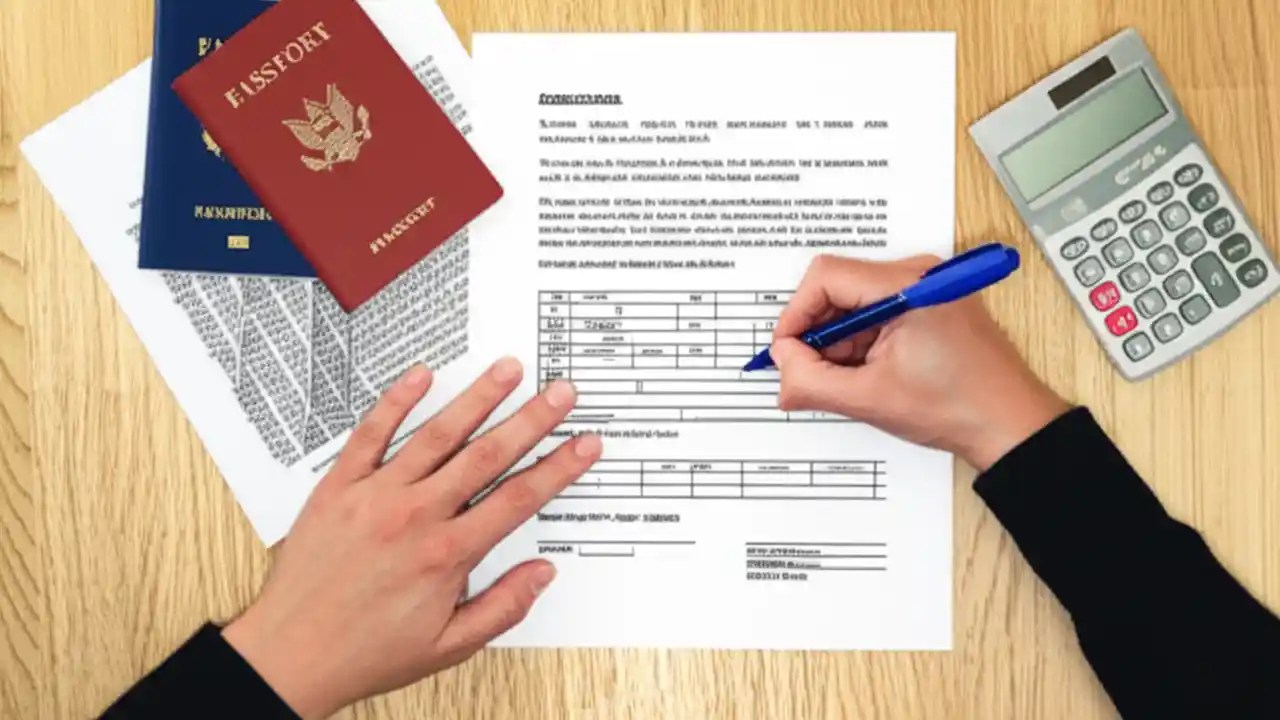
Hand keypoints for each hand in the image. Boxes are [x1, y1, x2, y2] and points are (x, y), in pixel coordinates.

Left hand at [222, 358, 600, 718]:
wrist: (289, 655)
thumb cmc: (365, 652)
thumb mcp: (447, 647)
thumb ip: (502, 607)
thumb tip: (541, 573)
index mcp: (446, 556)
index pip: (517, 499)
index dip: (557, 468)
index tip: (583, 445)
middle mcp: (414, 517)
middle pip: (486, 456)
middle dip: (530, 420)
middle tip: (559, 392)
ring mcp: (375, 496)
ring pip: (436, 435)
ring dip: (477, 398)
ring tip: (506, 369)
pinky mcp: (338, 487)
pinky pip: (370, 434)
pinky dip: (396, 401)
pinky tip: (420, 375)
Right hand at [771, 254, 1067, 470]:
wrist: (1011, 427)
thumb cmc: (960, 408)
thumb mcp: (870, 399)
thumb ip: (812, 380)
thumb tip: (782, 364)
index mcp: (907, 286)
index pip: (826, 277)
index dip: (796, 315)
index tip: (788, 351)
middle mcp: (918, 276)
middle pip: (839, 288)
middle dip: (818, 334)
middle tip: (812, 374)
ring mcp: (926, 290)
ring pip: (855, 304)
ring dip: (840, 343)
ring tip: (851, 382)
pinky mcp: (930, 307)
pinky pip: (877, 314)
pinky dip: (861, 344)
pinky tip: (868, 376)